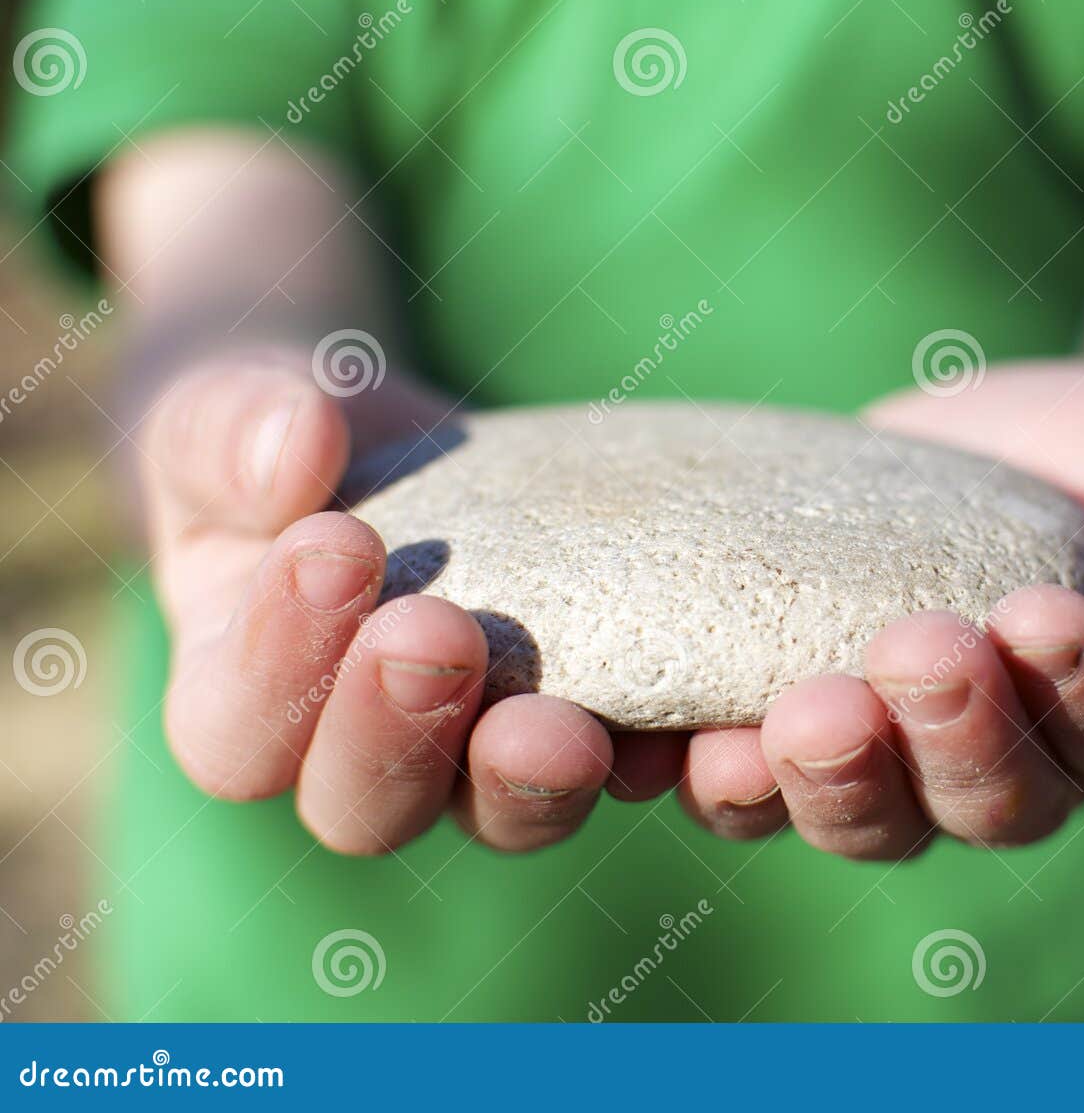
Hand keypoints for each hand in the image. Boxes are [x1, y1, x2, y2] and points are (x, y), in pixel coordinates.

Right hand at [146, 348, 663, 853]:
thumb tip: (291, 448)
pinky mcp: (602, 722)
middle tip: (442, 636)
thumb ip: (229, 434)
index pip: (241, 730)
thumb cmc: (289, 445)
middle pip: (371, 807)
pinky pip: (638, 768)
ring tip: (576, 725)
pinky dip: (675, 757)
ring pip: (511, 812)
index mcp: (250, 704)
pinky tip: (707, 726)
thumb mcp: (229, 418)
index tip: (335, 544)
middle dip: (401, 732)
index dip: (280, 664)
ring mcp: (489, 753)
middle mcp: (370, 758)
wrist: (404, 449)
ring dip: (540, 775)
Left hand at [672, 361, 1083, 856]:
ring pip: (866, 811)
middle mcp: (1018, 766)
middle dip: (952, 737)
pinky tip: (659, 738)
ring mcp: (896, 763)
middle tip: (909, 656)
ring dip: (827, 777)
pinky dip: (708, 770)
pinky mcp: (789, 728)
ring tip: (787, 715)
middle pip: (990, 797)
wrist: (988, 468)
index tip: (1047, 617)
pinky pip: (751, 780)